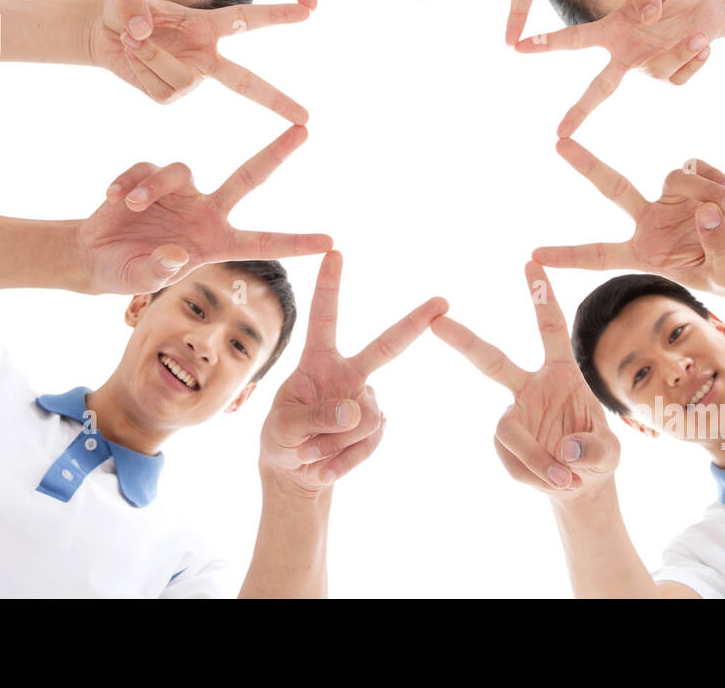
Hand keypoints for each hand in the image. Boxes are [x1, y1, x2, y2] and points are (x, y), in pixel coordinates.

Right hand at [74, 125, 331, 293]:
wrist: (93, 255)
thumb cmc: (124, 271)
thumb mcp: (139, 280)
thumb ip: (158, 272)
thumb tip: (176, 255)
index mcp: (215, 242)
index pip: (263, 242)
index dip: (296, 242)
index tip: (330, 242)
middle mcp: (206, 211)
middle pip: (250, 176)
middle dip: (277, 152)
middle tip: (306, 129)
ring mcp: (181, 192)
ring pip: (180, 171)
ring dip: (152, 188)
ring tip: (128, 206)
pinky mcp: (151, 176)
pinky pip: (146, 169)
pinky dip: (129, 182)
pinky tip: (111, 197)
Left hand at [88, 0, 310, 121]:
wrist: (104, 36)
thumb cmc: (124, 13)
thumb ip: (133, 8)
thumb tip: (143, 32)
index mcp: (207, 27)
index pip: (248, 21)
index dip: (277, 16)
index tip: (307, 13)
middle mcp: (206, 57)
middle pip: (246, 82)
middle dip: (275, 99)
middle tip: (305, 117)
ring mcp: (190, 79)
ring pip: (182, 79)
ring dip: (152, 57)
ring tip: (133, 38)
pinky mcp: (169, 96)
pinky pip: (159, 89)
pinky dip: (140, 70)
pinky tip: (133, 57)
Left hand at [260, 250, 447, 492]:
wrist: (296, 475)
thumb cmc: (281, 441)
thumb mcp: (282, 430)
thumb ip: (314, 418)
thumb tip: (356, 412)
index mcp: (318, 361)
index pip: (324, 317)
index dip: (328, 285)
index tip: (334, 250)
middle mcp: (348, 373)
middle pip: (386, 346)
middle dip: (415, 322)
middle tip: (442, 303)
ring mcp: (366, 401)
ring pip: (365, 418)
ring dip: (333, 443)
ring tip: (311, 451)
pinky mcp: (378, 428)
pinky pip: (370, 443)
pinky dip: (343, 460)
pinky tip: (326, 464)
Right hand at [431, 260, 618, 496]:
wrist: (577, 488)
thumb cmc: (595, 459)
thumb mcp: (609, 456)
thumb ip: (595, 451)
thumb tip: (564, 451)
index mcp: (562, 373)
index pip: (551, 329)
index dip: (542, 297)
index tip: (530, 262)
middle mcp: (530, 387)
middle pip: (491, 360)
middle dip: (464, 340)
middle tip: (437, 321)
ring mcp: (512, 414)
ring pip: (510, 431)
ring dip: (537, 458)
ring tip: (563, 479)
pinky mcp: (502, 443)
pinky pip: (512, 460)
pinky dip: (535, 476)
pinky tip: (554, 481)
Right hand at [517, 0, 724, 135]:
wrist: (712, 7)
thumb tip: (642, 17)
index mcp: (613, 31)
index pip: (575, 39)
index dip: (547, 42)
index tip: (519, 47)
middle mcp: (625, 54)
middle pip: (598, 88)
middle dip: (580, 109)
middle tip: (561, 131)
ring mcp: (647, 68)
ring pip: (660, 70)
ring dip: (682, 50)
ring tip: (698, 33)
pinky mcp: (670, 77)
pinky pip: (679, 77)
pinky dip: (695, 60)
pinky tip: (702, 45)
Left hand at [533, 138, 724, 296]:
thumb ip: (717, 246)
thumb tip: (706, 211)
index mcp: (643, 253)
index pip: (599, 255)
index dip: (569, 255)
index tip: (535, 254)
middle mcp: (649, 222)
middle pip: (612, 187)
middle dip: (586, 164)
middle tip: (558, 142)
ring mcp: (669, 199)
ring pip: (674, 176)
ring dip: (707, 190)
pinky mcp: (693, 180)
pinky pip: (697, 167)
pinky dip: (719, 181)